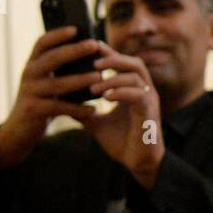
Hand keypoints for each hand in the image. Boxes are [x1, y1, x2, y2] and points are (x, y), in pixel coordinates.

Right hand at [0, 26, 99, 168]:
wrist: (20, 129)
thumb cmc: (41, 100)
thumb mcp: (46, 81)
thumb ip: (60, 70)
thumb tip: (90, 54)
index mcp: (32, 64)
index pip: (42, 43)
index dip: (58, 34)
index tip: (76, 28)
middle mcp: (29, 74)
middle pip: (52, 58)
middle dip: (74, 50)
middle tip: (95, 45)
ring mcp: (30, 92)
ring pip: (58, 83)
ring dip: (81, 79)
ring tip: (100, 77)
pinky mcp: (34, 110)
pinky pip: (59, 107)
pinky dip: (78, 109)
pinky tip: (93, 109)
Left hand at [80, 42, 164, 188]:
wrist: (137, 163)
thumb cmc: (121, 141)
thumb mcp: (96, 122)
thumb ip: (83, 109)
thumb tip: (61, 100)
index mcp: (132, 90)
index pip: (123, 64)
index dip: (108, 53)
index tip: (88, 48)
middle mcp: (144, 91)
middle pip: (134, 63)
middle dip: (113, 58)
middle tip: (92, 62)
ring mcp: (149, 101)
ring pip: (136, 76)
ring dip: (113, 78)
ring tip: (94, 87)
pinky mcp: (150, 114)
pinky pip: (139, 95)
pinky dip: (121, 92)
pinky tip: (105, 97)